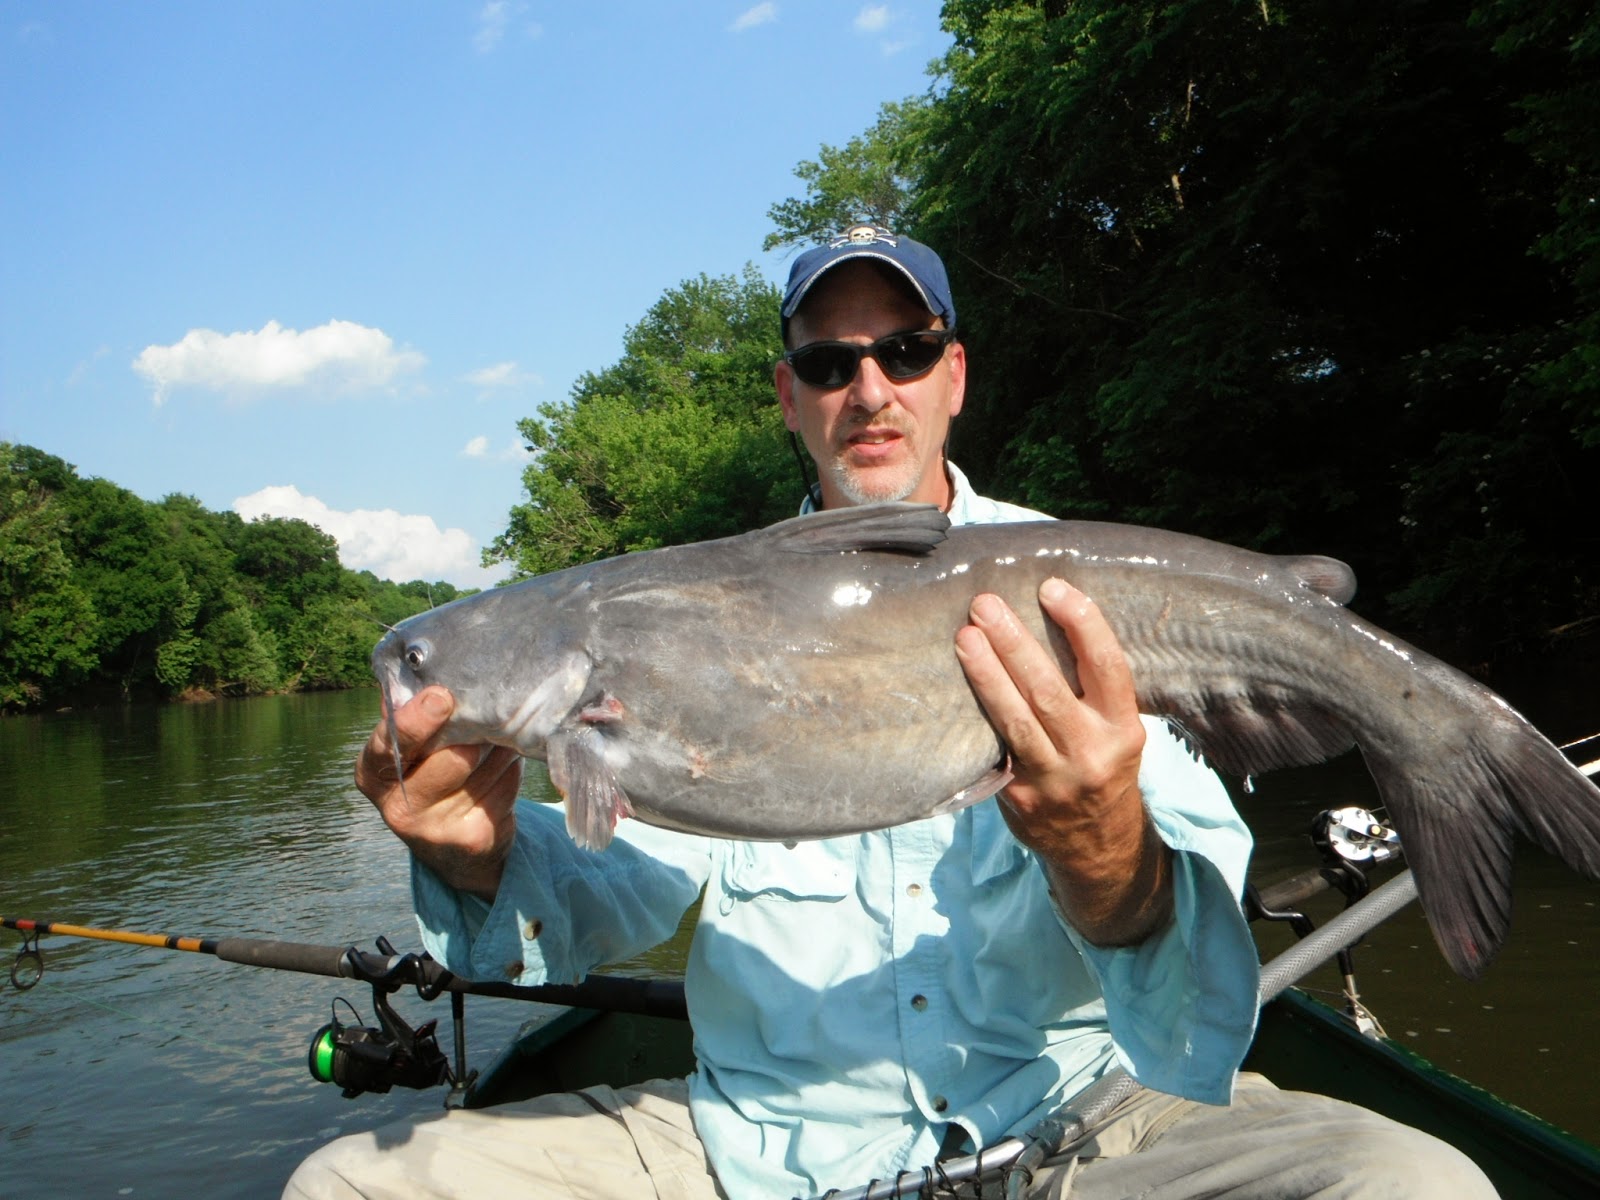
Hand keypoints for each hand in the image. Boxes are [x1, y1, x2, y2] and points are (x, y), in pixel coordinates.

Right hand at [355, 686, 522, 902]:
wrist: (454, 851)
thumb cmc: (430, 776)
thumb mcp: (410, 751)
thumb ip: (411, 717)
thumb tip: (421, 674)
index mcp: (373, 774)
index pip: (389, 745)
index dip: (416, 720)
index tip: (441, 697)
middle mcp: (399, 809)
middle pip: (453, 755)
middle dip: (476, 729)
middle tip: (487, 709)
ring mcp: (437, 829)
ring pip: (485, 764)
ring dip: (498, 745)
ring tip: (494, 738)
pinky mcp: (474, 838)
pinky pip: (506, 784)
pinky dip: (511, 768)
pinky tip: (503, 766)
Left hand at [954, 578, 1170, 944]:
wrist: (1100, 847)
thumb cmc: (1102, 768)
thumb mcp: (1116, 732)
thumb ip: (1091, 691)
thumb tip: (1045, 619)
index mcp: (1123, 728)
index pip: (1107, 667)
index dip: (1082, 624)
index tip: (1052, 587)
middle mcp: (1092, 752)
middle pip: (1049, 690)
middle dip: (1015, 643)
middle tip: (985, 605)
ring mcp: (1054, 778)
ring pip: (1015, 719)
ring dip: (986, 674)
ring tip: (964, 636)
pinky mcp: (1020, 796)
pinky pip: (994, 746)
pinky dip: (975, 712)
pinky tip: (951, 685)